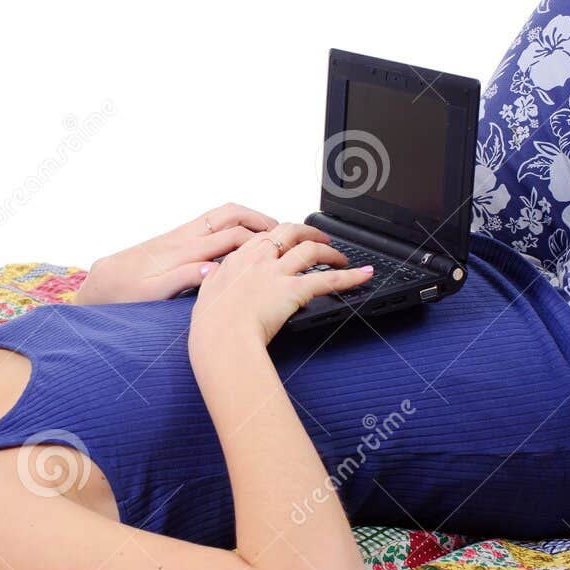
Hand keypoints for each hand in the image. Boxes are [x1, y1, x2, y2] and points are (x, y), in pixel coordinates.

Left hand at [72, 202, 280, 305]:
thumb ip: (182, 280)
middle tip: (284, 230)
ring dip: (247, 216)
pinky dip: (233, 222)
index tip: (282, 244)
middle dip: (260, 218)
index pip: (231, 236)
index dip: (261, 237)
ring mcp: (181, 236)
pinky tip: (242, 235)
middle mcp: (184, 238)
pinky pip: (211, 222)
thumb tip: (212, 270)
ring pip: (221, 214)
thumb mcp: (151, 293)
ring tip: (270, 229)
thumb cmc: (123, 292)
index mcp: (184, 251)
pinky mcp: (176, 239)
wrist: (99, 282)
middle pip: (230, 215)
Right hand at [189, 222, 373, 347]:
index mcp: (238, 259)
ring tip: (341, 257)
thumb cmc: (211, 323)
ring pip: (310, 249)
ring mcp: (277, 272)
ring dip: (329, 250)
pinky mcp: (294, 289)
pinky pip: (329, 279)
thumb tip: (210, 273)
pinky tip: (364, 275)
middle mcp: (259, 259)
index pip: (264, 237)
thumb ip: (211, 279)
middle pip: (289, 232)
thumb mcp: (205, 293)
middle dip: (308, 232)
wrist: (220, 338)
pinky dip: (351, 276)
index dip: (279, 237)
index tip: (286, 242)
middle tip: (319, 238)